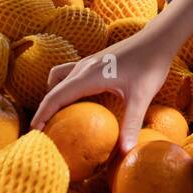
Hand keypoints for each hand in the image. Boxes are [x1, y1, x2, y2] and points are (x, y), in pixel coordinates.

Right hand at [30, 0, 192, 151]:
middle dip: (44, 109)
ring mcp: (88, 63)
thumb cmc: (150, 66)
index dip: (41, 115)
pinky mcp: (96, 62)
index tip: (33, 133)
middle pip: (53, 88)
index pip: (55, 96)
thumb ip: (131, 124)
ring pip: (59, 78)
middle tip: (43, 132)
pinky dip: (65, 88)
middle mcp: (83, 68)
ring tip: (58, 116)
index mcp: (88, 75)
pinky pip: (71, 75)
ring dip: (54, 95)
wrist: (159, 40)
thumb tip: (126, 152)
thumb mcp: (141, 98)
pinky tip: (79, 103)